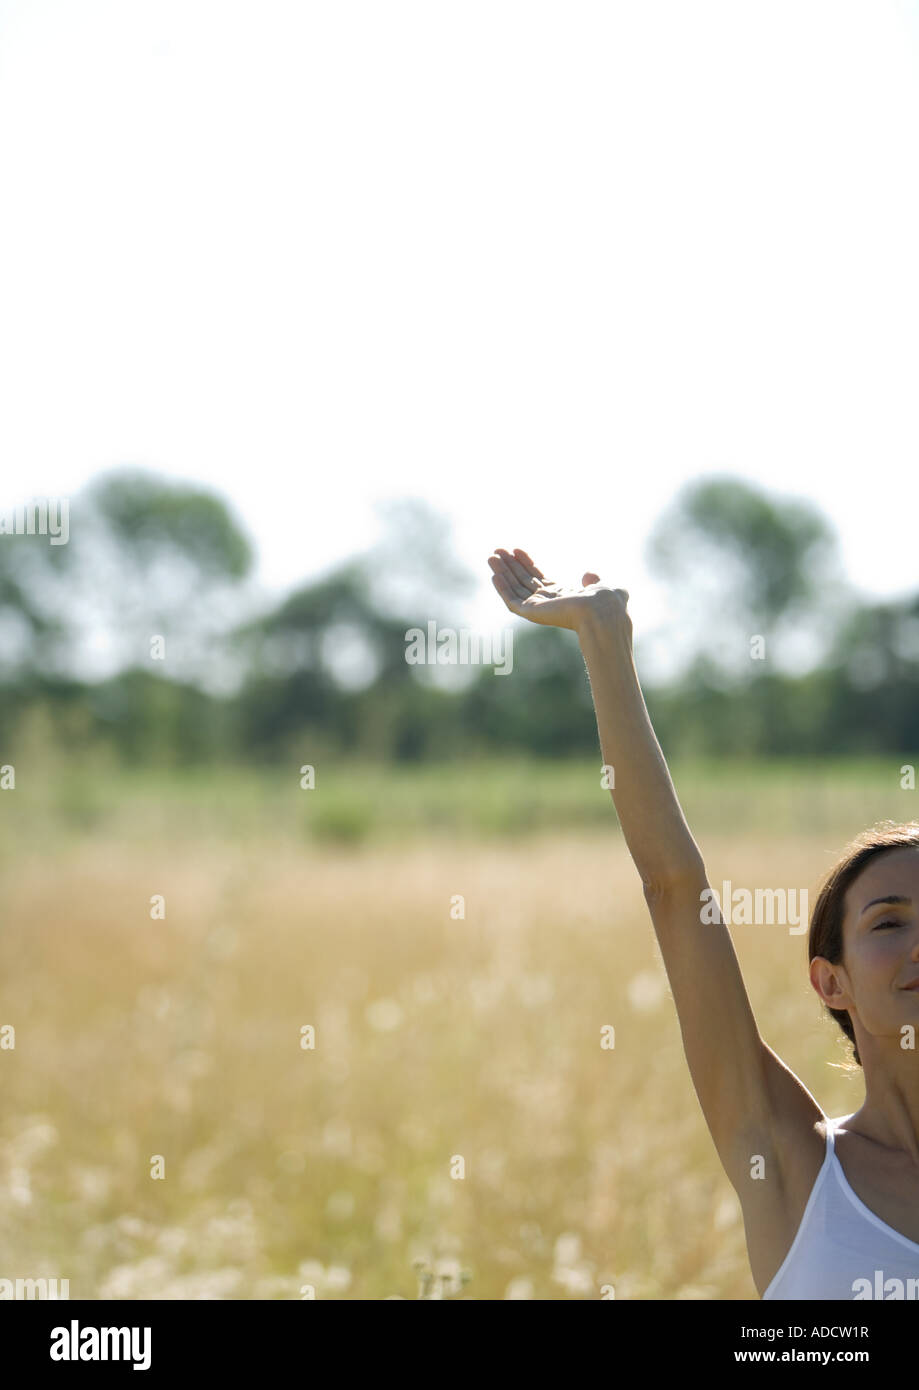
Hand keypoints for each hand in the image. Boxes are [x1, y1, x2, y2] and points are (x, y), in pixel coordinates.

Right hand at [487, 548, 629, 632]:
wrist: (604, 613)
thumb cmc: (607, 602)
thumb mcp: (603, 586)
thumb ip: (594, 581)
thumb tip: (589, 575)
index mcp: (562, 596)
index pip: (538, 578)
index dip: (527, 563)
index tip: (516, 549)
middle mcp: (548, 602)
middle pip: (523, 581)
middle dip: (510, 566)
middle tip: (497, 551)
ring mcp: (539, 609)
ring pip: (515, 589)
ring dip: (502, 573)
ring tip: (491, 557)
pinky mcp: (532, 613)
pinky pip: (512, 601)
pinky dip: (503, 588)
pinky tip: (495, 575)